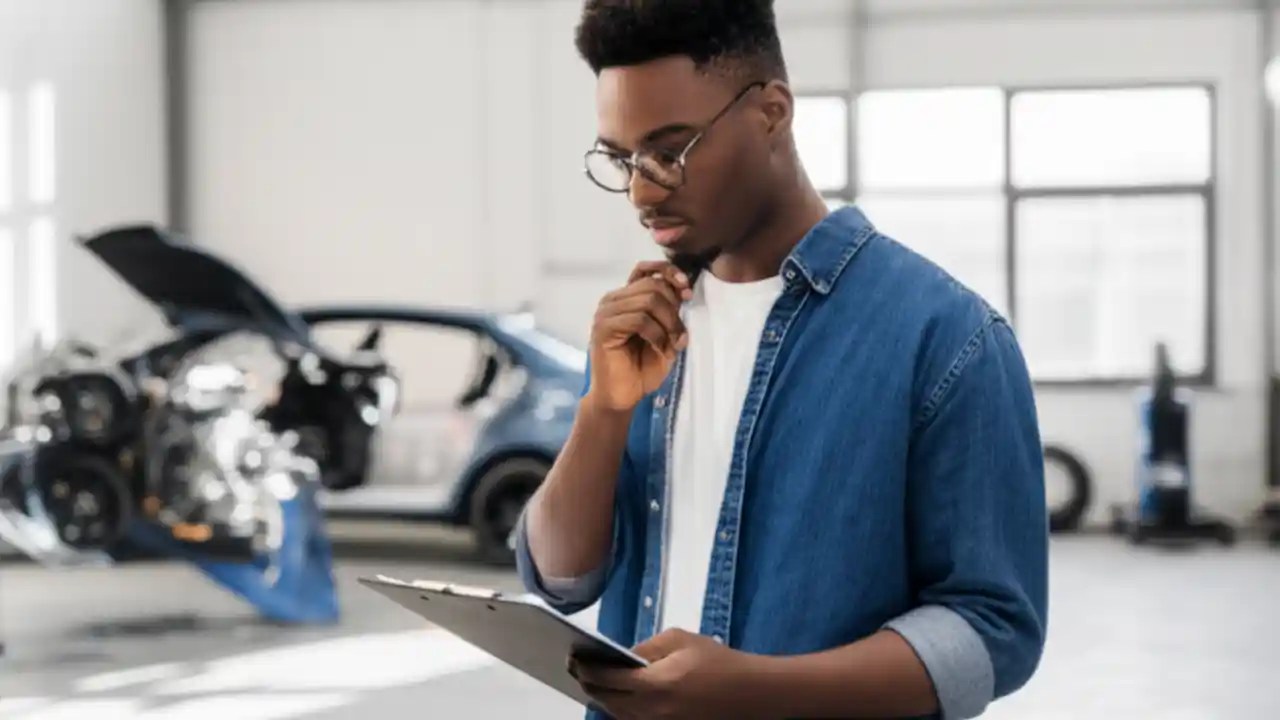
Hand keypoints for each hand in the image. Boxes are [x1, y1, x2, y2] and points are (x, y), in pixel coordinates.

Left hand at [570, 629, 771, 719]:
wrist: (748, 693)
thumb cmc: (716, 661)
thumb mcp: (679, 640)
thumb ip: (646, 647)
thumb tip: (621, 655)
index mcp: (655, 684)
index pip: (607, 679)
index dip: (586, 669)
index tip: (573, 658)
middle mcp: (652, 711)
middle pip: (606, 701)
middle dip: (588, 684)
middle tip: (574, 668)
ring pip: (617, 715)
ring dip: (601, 698)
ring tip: (588, 680)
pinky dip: (618, 708)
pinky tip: (613, 695)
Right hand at [585, 262, 692, 412]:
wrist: (621, 397)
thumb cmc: (643, 368)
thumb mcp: (665, 335)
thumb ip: (670, 312)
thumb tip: (684, 289)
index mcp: (625, 298)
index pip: (645, 270)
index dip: (669, 273)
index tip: (687, 290)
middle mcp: (613, 300)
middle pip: (653, 286)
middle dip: (674, 309)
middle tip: (680, 334)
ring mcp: (606, 313)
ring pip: (648, 300)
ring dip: (668, 324)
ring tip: (672, 344)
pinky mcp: (604, 328)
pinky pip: (639, 319)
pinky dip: (657, 334)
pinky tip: (660, 348)